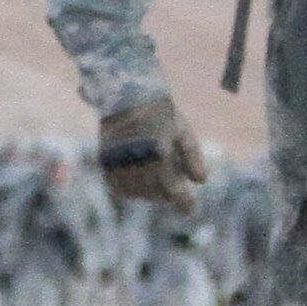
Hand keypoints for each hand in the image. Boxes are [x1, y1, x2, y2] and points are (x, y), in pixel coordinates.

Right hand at [97, 94, 205, 208]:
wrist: (127, 96)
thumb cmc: (160, 114)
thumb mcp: (182, 132)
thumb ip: (193, 157)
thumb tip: (200, 182)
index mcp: (159, 153)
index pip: (173, 190)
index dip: (183, 203)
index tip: (189, 209)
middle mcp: (138, 160)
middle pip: (156, 193)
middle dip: (168, 193)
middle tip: (174, 186)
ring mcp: (120, 162)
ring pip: (138, 192)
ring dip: (150, 192)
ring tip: (157, 178)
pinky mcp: (106, 162)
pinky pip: (119, 188)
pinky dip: (131, 189)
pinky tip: (141, 179)